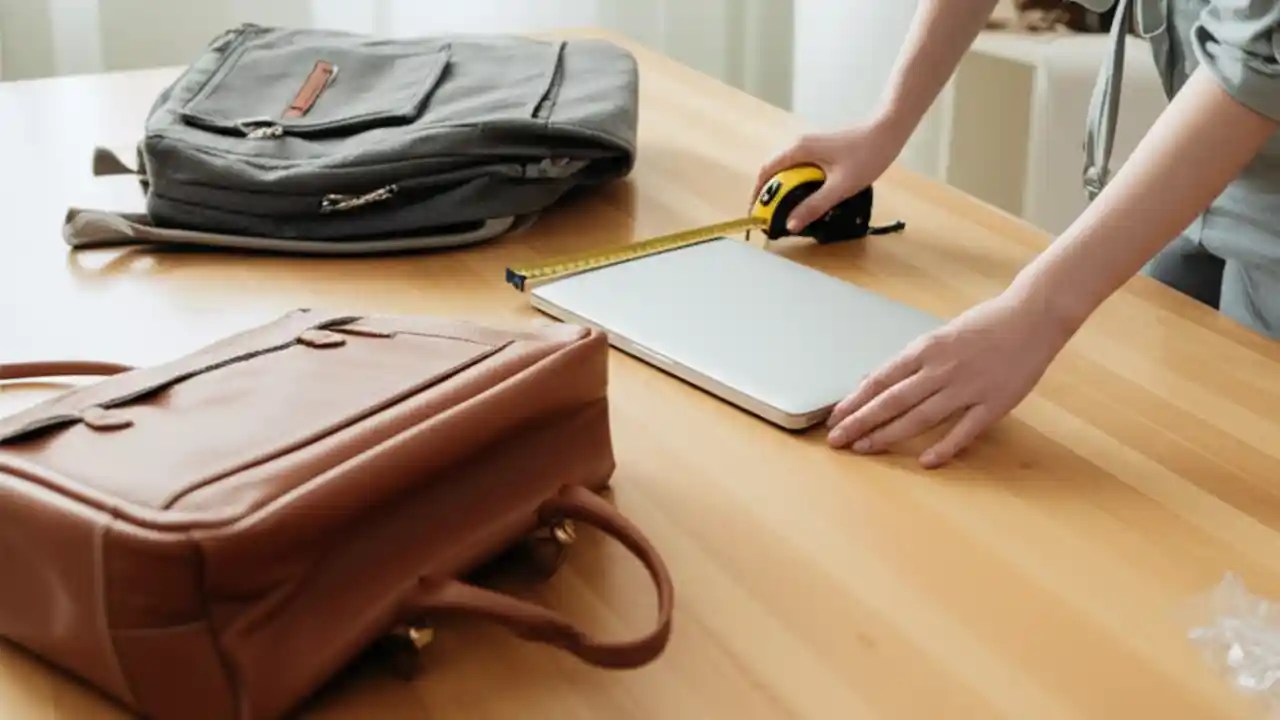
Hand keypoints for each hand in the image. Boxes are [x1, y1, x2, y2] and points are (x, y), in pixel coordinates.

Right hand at [753, 120, 906, 233]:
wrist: (889, 132)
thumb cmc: (867, 156)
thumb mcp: (840, 187)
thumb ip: (814, 206)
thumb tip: (791, 224)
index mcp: (799, 150)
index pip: (766, 172)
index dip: (757, 194)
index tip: (757, 214)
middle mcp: (800, 145)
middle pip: (774, 171)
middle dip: (770, 195)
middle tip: (772, 217)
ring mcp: (810, 146)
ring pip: (788, 170)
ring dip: (784, 190)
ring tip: (787, 212)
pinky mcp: (821, 150)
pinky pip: (800, 169)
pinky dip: (797, 184)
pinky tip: (807, 198)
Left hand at [824, 287, 1075, 467]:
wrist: (1032, 316)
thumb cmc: (983, 325)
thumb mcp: (940, 336)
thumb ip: (909, 361)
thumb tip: (872, 378)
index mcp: (926, 349)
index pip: (881, 379)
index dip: (855, 400)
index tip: (834, 417)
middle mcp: (941, 369)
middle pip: (892, 401)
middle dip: (860, 422)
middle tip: (837, 440)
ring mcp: (968, 387)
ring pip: (920, 417)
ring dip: (889, 435)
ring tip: (864, 449)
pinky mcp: (994, 403)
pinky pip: (964, 430)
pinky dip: (944, 447)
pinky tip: (924, 461)